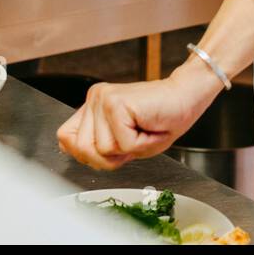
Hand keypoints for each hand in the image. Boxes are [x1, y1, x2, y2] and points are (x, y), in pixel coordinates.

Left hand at [56, 62, 223, 170]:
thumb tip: (68, 147)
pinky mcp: (116, 103)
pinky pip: (122, 144)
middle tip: (134, 138)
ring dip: (129, 149)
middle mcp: (94, 98)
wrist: (187, 98)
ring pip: (102, 149)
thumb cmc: (162, 120)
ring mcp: (102, 99)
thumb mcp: (124, 143)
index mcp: (92, 106)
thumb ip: (95, 147)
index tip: (114, 147)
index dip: (87, 153)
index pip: (66, 139)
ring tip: (143, 130)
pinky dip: (141, 144)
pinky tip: (149, 127)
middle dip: (110, 156)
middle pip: (82, 150)